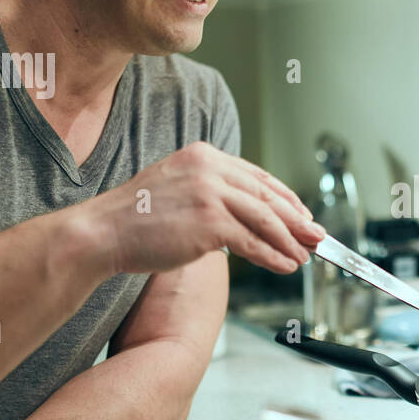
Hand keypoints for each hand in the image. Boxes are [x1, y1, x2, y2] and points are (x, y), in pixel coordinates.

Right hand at [78, 142, 324, 275]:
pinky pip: (253, 241)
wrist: (102, 232)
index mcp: (203, 155)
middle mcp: (209, 168)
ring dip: (290, 240)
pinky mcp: (209, 222)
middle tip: (316, 236)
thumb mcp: (176, 187)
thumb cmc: (135, 217)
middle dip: (297, 219)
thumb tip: (248, 214)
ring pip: (265, 219)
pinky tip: (284, 265)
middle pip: (267, 196)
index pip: (256, 176)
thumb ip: (210, 191)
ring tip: (304, 256)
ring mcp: (210, 193)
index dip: (284, 197)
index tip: (301, 213)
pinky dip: (273, 255)